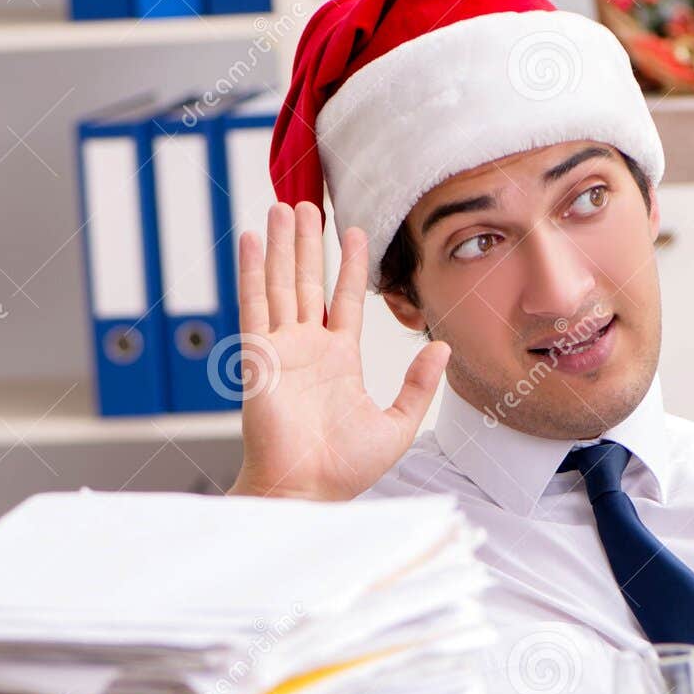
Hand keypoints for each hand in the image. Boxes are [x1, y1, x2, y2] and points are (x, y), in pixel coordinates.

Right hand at [228, 201, 449, 500]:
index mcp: (340, 361)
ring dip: (282, 246)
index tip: (354, 231)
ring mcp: (282, 349)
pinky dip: (252, 270)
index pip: (345, 300)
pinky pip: (255, 304)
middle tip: (307, 204)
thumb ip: (418, 385)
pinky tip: (252, 240)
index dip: (350, 265)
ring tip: (284, 207)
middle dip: (308, 244)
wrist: (308, 489)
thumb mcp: (397, 424)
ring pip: (282, 283)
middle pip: (308, 282)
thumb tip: (441, 349)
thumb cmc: (345, 469)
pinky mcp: (260, 356)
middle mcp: (309, 348)